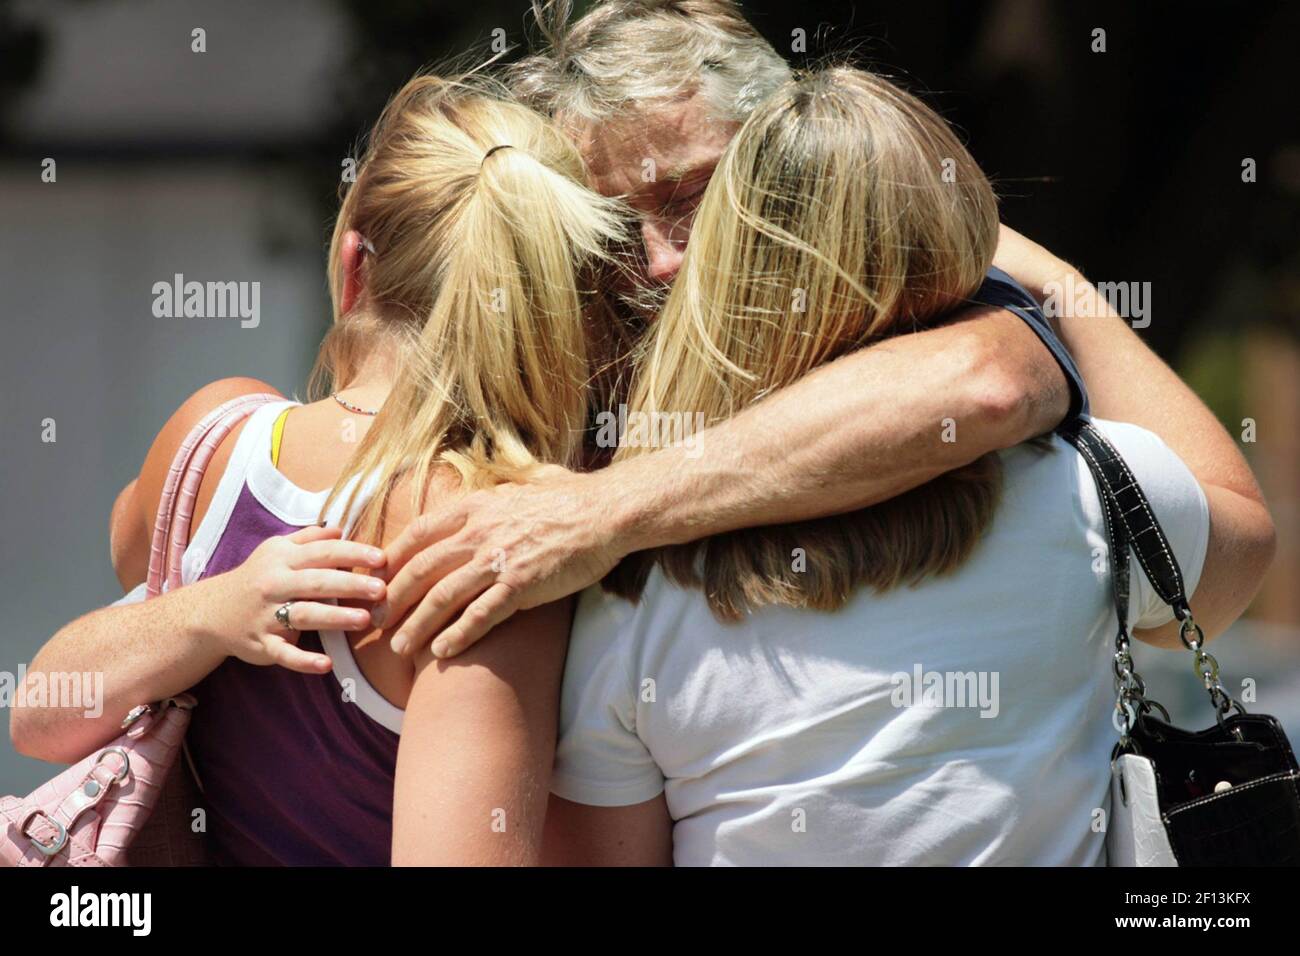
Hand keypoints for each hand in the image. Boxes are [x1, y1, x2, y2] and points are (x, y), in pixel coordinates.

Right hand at [204, 526, 386, 672]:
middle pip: (317, 582)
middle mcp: (275, 584)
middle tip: (381, 589)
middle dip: (350, 585)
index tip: (381, 558)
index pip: (323, 553)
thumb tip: (340, 529)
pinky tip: (326, 665)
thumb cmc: (257, 577)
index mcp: (283, 559)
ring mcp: (268, 616)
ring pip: (304, 615)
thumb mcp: (276, 550)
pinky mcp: (262, 644)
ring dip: (335, 618)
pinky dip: (303, 661)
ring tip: (364, 619)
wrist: (211, 612)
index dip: (353, 554)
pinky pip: (284, 653)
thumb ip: (309, 539)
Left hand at [378, 471, 623, 659]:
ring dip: (416, 626)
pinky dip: (458, 636)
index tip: (376, 578)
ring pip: (442, 597)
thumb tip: (496, 494)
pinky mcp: (521, 585)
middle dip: (392, 599)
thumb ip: (502, 493)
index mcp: (476, 507)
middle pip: (421, 569)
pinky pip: (480, 616)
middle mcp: (479, 533)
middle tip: (374, 621)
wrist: (606, 513)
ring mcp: (498, 560)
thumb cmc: (573, 498)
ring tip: (400, 648)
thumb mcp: (525, 485)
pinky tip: (443, 652)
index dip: (392, 558)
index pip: (419, 533)